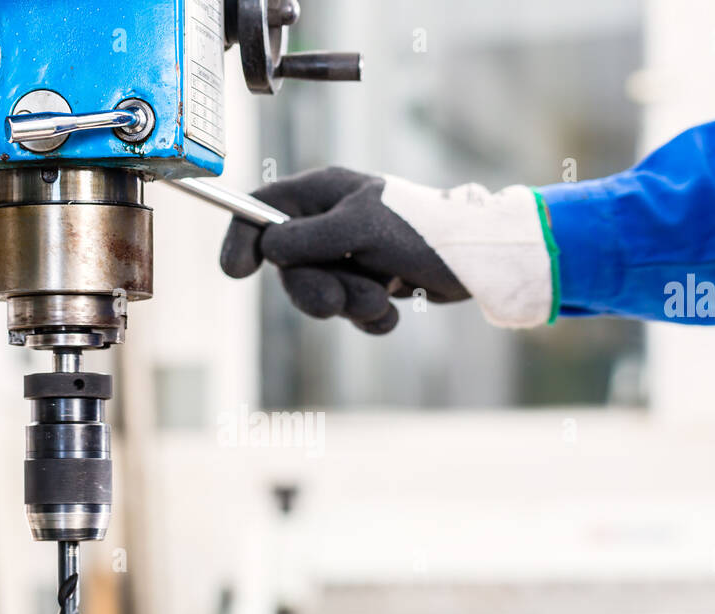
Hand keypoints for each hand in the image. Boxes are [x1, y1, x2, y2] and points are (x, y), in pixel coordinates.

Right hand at [219, 167, 469, 334]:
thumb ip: (309, 237)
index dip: (243, 236)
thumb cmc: (422, 229)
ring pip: (320, 294)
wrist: (478, 261)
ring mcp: (351, 255)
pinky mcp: (372, 284)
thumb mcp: (360, 228)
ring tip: (382, 297)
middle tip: (337, 303)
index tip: (235, 272)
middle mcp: (332, 223)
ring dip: (350, 304)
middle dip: (312, 290)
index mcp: (324, 194)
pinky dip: (371, 318)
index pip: (264, 208)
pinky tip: (396, 306)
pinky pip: (351, 313)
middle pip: (288, 266)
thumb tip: (270, 246)